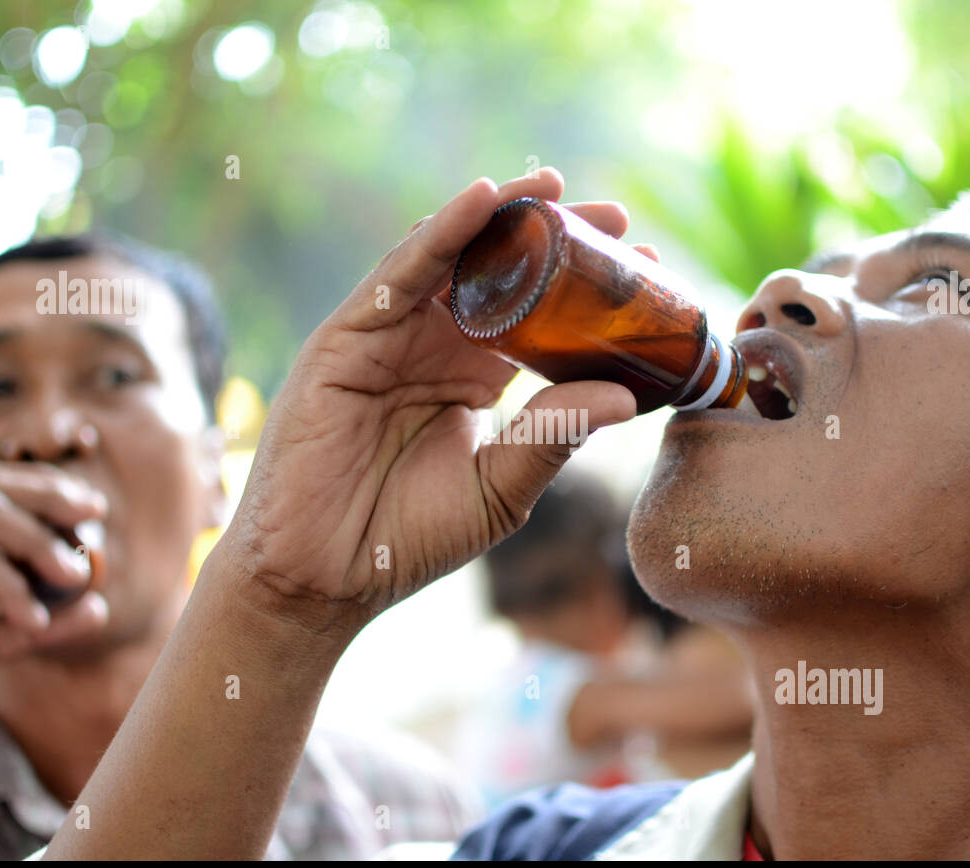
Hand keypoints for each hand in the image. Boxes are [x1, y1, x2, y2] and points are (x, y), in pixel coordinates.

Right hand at [216, 168, 642, 637]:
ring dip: (501, 218)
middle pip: (498, 275)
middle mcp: (433, 348)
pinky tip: (483, 200)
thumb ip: (553, 438)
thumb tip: (626, 397)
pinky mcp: (346, 338)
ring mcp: (389, 338)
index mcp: (473, 379)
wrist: (323, 578)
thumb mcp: (501, 489)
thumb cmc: (408, 540)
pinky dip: (440, 234)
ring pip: (450, 259)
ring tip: (554, 188)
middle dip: (553, 240)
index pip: (537, 318)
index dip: (585, 290)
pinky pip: (398, 274)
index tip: (647, 269)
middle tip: (615, 217)